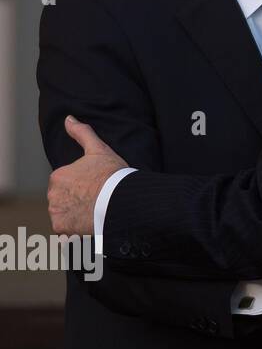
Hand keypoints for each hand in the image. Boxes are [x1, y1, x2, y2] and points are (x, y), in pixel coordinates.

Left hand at [47, 116, 126, 235]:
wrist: (121, 200)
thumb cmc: (112, 175)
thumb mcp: (99, 150)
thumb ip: (82, 133)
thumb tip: (68, 118)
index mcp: (58, 176)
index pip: (66, 183)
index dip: (82, 185)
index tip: (96, 187)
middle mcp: (53, 195)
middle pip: (63, 199)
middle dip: (76, 200)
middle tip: (96, 200)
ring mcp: (56, 212)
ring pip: (64, 214)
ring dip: (75, 214)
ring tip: (95, 212)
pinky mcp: (62, 228)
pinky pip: (66, 230)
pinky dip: (74, 229)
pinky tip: (89, 223)